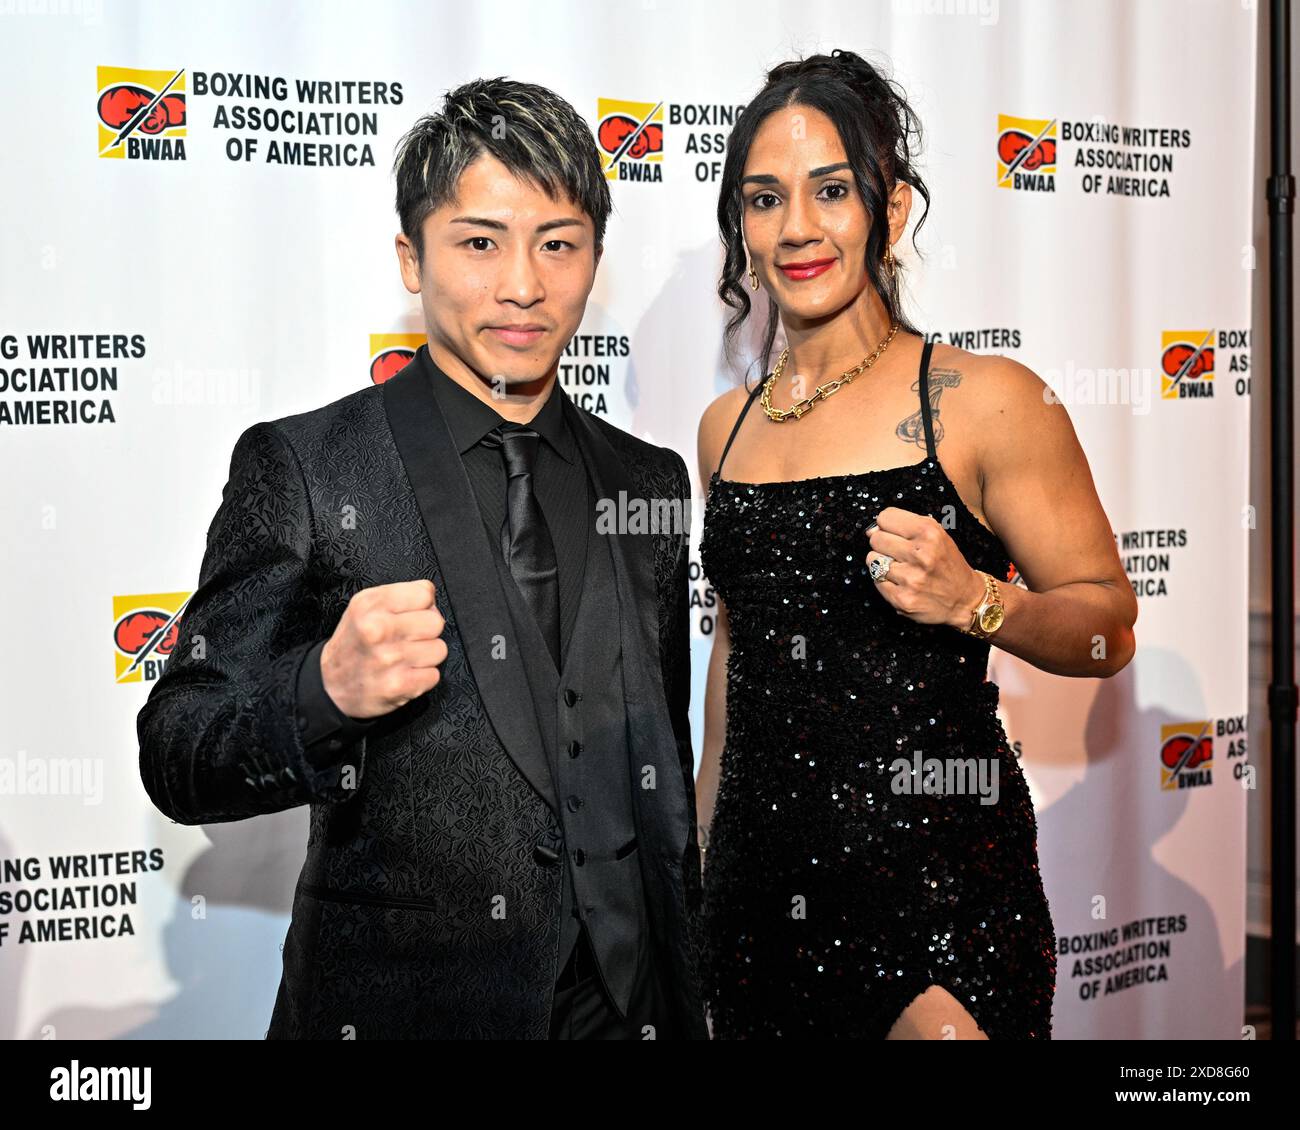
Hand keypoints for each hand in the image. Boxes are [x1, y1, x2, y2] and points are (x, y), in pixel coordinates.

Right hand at [320, 580, 447, 718]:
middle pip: (436, 622)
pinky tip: (404, 675)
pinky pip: (434, 675)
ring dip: (426, 656)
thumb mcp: (364, 607)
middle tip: (407, 640)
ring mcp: (390, 658)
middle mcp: (379, 629)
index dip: (422, 606)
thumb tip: (432, 600)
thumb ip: (398, 597)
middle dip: (426, 632)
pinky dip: (422, 678)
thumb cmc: (353, 643)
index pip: (425, 593)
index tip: (409, 616)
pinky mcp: (399, 685)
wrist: (330, 685)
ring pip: (439, 649)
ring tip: (405, 658)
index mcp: (371, 605)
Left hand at [864, 507, 984, 629]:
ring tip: (901, 567)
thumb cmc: (947, 564)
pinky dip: (884, 580)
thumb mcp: (937, 535)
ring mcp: (910, 578)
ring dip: (882, 563)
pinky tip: (900, 582)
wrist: (964, 599)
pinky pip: (876, 580)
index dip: (887, 525)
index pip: (885, 517)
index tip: (895, 533)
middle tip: (899, 552)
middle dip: (884, 544)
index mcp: (930, 533)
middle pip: (876, 538)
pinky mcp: (901, 598)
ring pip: (872, 559)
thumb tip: (871, 529)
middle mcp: (921, 554)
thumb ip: (906, 526)